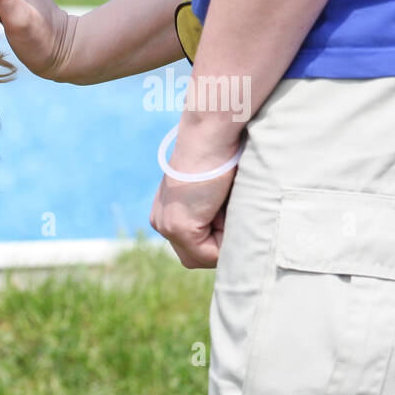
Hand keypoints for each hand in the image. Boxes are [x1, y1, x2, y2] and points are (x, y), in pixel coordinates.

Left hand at [148, 120, 241, 267]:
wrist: (210, 136)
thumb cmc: (220, 158)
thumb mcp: (214, 196)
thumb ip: (213, 218)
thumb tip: (233, 241)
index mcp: (166, 214)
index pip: (194, 248)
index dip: (218, 237)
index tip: (225, 210)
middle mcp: (161, 223)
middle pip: (196, 258)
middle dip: (219, 242)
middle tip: (226, 210)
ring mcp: (167, 226)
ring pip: (204, 258)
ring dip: (224, 239)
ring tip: (224, 206)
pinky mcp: (179, 227)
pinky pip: (210, 253)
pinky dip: (226, 237)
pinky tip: (222, 207)